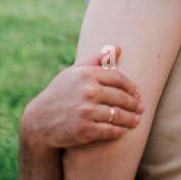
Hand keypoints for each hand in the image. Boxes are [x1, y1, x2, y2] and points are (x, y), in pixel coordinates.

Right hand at [21, 47, 144, 150]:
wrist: (39, 122)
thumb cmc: (59, 93)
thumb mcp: (73, 73)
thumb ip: (96, 60)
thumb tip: (118, 48)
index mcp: (87, 75)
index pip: (118, 78)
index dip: (131, 86)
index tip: (137, 92)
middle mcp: (88, 91)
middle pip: (121, 97)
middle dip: (134, 104)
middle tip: (141, 108)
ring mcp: (86, 111)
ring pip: (118, 115)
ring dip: (130, 119)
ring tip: (136, 120)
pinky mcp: (85, 130)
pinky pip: (110, 131)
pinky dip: (119, 131)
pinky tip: (123, 131)